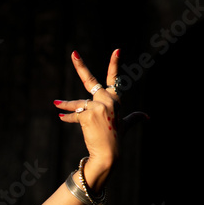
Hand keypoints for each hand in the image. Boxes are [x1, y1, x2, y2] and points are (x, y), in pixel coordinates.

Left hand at [54, 50, 146, 175]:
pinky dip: (67, 117)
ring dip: (65, 104)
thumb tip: (147, 117)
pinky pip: (74, 115)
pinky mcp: (88, 115)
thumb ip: (134, 118)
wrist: (109, 154)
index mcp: (116, 100)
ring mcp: (98, 107)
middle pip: (91, 81)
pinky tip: (61, 118)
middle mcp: (108, 101)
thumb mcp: (126, 125)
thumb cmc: (116, 139)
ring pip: (78, 103)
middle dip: (81, 66)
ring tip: (56, 103)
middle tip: (74, 53)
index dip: (115, 64)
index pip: (114, 79)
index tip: (117, 50)